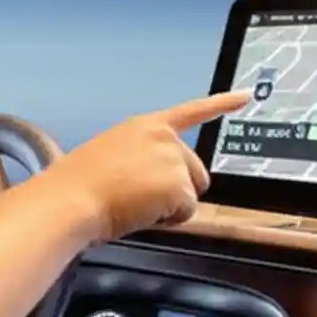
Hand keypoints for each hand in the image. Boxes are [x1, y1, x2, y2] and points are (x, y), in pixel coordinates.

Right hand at [43, 91, 249, 242]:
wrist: (71, 200)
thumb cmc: (78, 187)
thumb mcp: (110, 159)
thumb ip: (140, 162)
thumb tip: (151, 185)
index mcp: (144, 127)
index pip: (191, 111)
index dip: (222, 103)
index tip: (246, 96)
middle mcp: (163, 137)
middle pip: (195, 171)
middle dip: (177, 191)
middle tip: (140, 198)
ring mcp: (173, 159)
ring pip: (190, 195)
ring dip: (169, 207)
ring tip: (134, 204)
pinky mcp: (178, 184)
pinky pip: (185, 214)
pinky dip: (167, 221)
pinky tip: (140, 213)